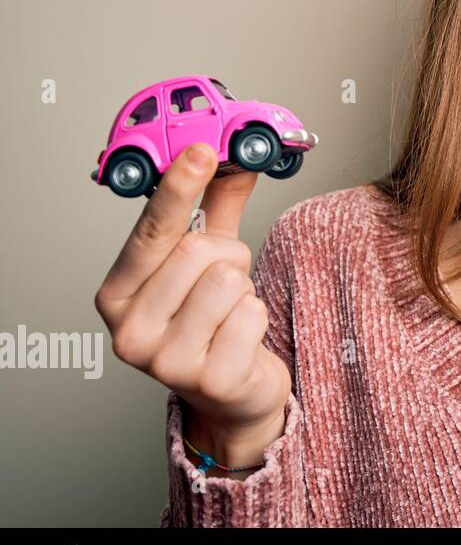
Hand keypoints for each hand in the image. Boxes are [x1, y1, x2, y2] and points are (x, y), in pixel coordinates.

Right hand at [94, 142, 290, 445]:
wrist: (233, 392)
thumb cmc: (213, 319)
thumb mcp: (210, 258)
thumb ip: (217, 207)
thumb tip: (234, 159)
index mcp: (117, 293)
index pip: (150, 232)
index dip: (179, 189)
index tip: (200, 152)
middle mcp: (129, 330)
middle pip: (198, 251)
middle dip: (228, 255)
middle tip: (225, 280)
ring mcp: (165, 362)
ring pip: (228, 281)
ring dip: (244, 288)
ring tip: (230, 311)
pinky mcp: (208, 381)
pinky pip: (251, 314)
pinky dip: (257, 317)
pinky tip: (241, 338)